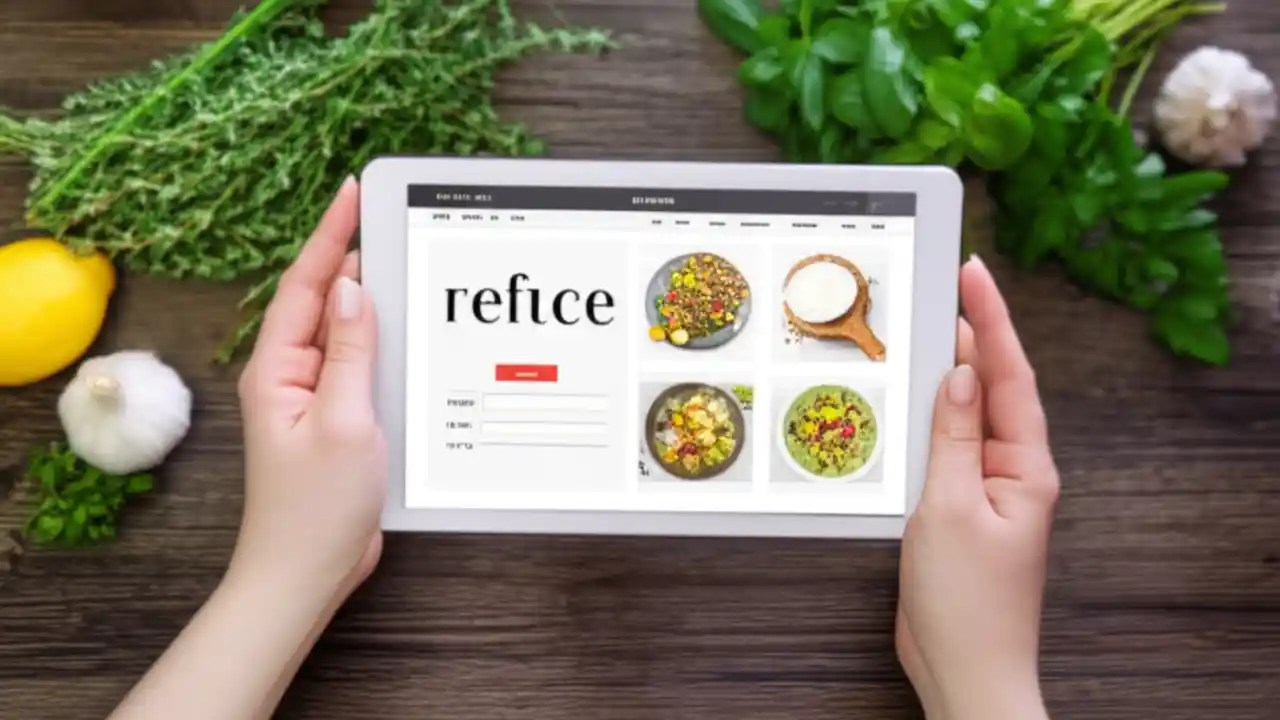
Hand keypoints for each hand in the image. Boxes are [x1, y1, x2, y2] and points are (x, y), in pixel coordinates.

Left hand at [231, 176, 385, 600]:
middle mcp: (291, 376)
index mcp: (279, 370)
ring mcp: (314, 398)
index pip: (306, 285)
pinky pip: (358, 366)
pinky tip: (406, 332)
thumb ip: (351, 352)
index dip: (330, 234)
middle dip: (352, 253)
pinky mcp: (336, 420)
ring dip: (371, 298)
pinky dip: (382, 343)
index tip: (352, 191)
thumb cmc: (315, 509)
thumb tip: (355, 289)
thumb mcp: (343, 421)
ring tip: (403, 259)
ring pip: (344, 332)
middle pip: (324, 300)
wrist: (305, 573)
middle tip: (386, 213)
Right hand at [896, 257, 1058, 719]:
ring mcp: (986, 490)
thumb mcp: (949, 508)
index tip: (974, 273)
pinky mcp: (959, 510)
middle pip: (993, 387)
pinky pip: (947, 449)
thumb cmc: (966, 605)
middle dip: (971, 334)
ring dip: (947, 375)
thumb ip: (953, 437)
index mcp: (1026, 467)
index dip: (991, 319)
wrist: (964, 671)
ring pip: (967, 416)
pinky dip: (929, 420)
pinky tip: (908, 405)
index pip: (1010, 375)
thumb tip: (957, 375)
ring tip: (924, 329)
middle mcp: (1013, 472)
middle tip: (944, 285)